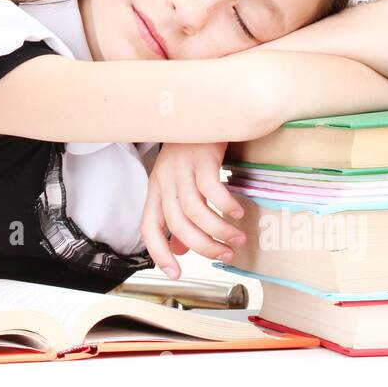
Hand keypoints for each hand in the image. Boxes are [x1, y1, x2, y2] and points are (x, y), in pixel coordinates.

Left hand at [140, 141, 245, 280]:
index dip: (159, 253)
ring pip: (195, 210)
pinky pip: (212, 190)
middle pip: (177, 224)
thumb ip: (178, 216)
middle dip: (203, 246)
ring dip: (218, 230)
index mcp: (156, 189)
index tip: (175, 273)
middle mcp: (164, 180)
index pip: (148, 227)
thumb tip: (180, 249)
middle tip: (225, 256)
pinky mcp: (201, 158)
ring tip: (237, 238)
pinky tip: (238, 211)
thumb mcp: (178, 184)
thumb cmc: (191, 151)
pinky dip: (226, 205)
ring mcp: (181, 168)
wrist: (202, 113)